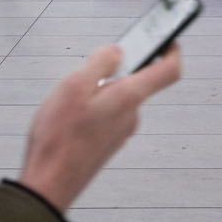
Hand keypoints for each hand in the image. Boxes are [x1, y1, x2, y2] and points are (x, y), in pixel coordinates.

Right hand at [17, 44, 181, 212]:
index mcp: (129, 97)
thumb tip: (118, 51)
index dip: (172, 49)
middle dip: (114, 70)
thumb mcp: (74, 86)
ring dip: (98, 91)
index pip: (169, 71)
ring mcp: (120, 131)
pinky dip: (92, 108)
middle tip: (85, 73)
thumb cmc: (59, 138)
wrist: (49, 184)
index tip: (165, 37)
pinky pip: (107, 114)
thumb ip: (101, 62)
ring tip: (68, 100)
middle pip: (136, 81)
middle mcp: (131, 115)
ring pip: (117, 98)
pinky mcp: (108, 142)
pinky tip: (68, 117)